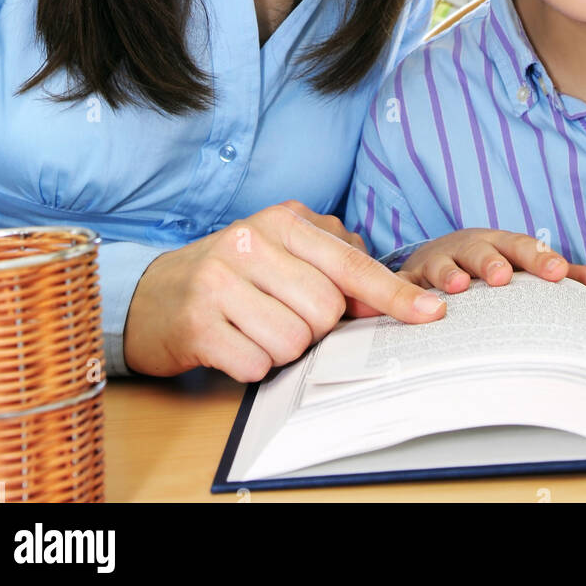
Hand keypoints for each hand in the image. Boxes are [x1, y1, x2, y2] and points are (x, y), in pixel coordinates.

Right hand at [122, 200, 445, 380]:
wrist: (154, 294)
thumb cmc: (235, 275)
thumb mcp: (285, 254)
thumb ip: (335, 267)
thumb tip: (382, 301)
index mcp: (281, 220)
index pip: (351, 264)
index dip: (394, 294)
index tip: (430, 313)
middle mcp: (250, 242)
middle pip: (326, 310)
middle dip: (315, 327)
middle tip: (282, 314)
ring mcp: (220, 281)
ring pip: (295, 341)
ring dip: (282, 349)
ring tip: (255, 326)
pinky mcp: (198, 323)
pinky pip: (257, 364)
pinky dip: (253, 365)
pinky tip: (234, 343)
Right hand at [396, 228, 585, 295]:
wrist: (432, 258)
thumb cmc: (488, 265)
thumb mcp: (522, 264)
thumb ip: (564, 274)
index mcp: (500, 244)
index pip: (523, 248)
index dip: (540, 259)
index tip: (559, 273)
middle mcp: (469, 248)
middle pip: (482, 251)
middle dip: (492, 262)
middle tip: (503, 277)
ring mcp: (437, 262)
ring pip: (443, 265)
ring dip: (450, 274)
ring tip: (459, 287)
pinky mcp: (410, 280)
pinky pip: (407, 287)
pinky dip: (408, 293)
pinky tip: (414, 305)